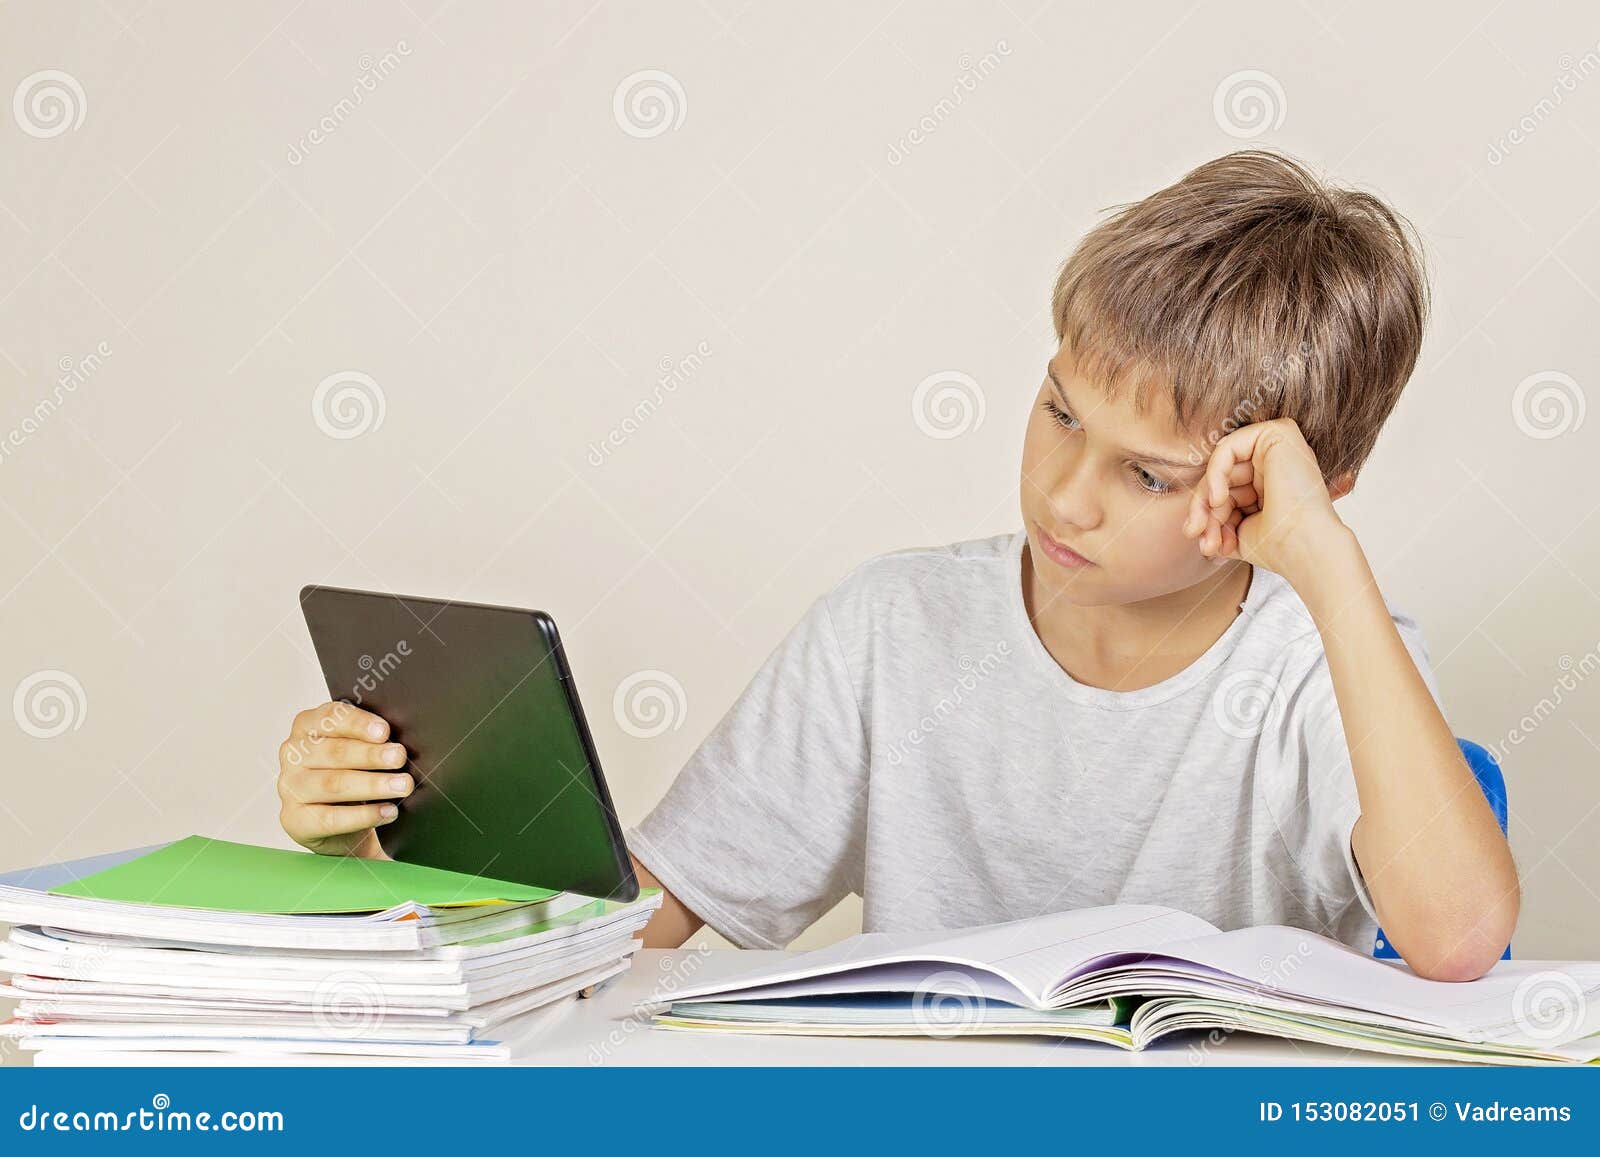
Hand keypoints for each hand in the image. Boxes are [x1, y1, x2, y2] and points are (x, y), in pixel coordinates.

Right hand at [276, 701, 410, 857]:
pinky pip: (331, 818)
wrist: (338, 820)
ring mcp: (290, 787)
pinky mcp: (295, 819)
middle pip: (334, 751)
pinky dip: (363, 816)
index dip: (358, 723)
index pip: (329, 717)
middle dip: (371, 755)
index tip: (384, 731)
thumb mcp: (358, 750)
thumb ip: (372, 740)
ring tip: (402, 785)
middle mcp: (293, 754)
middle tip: (399, 758)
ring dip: (372, 784)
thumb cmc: (352, 773)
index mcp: (307, 726)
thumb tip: (400, 742)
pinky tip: (388, 811)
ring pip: (333, 784)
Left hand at [1181, 417, 1349, 580]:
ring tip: (1203, 528)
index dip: (1209, 516)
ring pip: (1222, 464)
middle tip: (1195, 535)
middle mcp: (1277, 463)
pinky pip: (1229, 447)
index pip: (1227, 490)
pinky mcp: (1278, 434)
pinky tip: (1217, 499)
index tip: (1207, 546)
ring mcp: (1280, 447)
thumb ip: (1216, 521)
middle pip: (1223, 477)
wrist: (1306, 549)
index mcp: (1272, 483)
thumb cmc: (1279, 547)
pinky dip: (1215, 473)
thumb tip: (1191, 528)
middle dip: (1203, 509)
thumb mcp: (1237, 532)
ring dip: (1204, 498)